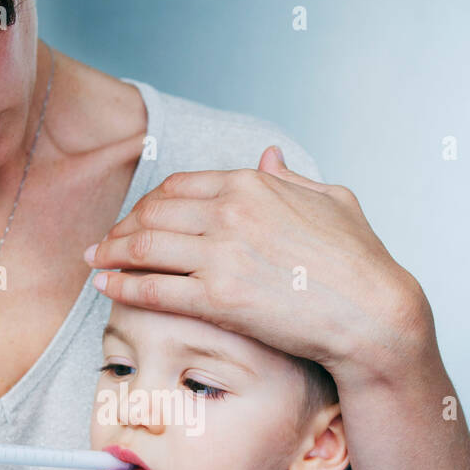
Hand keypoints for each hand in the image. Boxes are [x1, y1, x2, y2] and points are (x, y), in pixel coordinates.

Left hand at [83, 145, 426, 376]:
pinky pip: (153, 287)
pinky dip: (122, 284)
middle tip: (105, 241)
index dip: (150, 203)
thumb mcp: (332, 202)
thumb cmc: (361, 264)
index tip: (137, 218)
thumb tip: (268, 155)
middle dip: (122, 227)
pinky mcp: (217, 297)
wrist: (374, 314)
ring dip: (111, 253)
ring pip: (145, 247)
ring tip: (95, 261)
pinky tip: (106, 286)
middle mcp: (231, 211)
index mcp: (253, 184)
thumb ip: (292, 178)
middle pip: (153, 213)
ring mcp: (221, 254)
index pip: (181, 186)